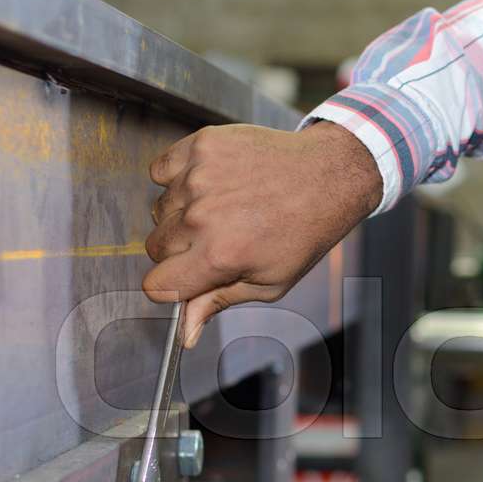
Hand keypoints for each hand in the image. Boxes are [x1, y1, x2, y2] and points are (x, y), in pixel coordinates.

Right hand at [143, 122, 382, 346]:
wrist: (327, 176)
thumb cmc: (304, 232)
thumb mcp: (269, 282)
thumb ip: (217, 302)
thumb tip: (183, 335)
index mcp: (218, 255)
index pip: (156, 285)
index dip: (171, 286)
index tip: (188, 277)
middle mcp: (201, 217)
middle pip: (155, 247)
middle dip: (179, 251)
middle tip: (218, 239)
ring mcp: (199, 178)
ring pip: (159, 210)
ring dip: (182, 213)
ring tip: (225, 208)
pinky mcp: (200, 146)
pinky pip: (161, 170)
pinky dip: (178, 177)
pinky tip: (212, 183)